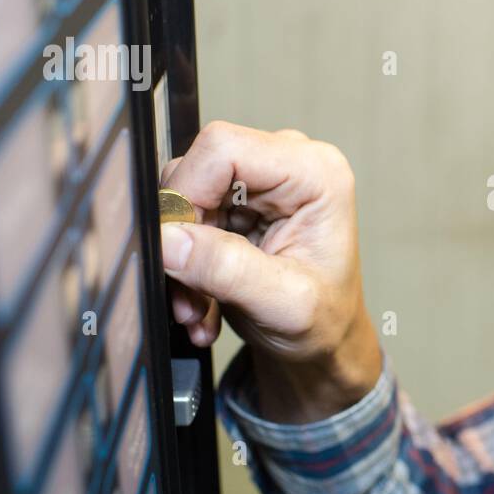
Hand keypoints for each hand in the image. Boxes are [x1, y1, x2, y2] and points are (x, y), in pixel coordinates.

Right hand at [159, 121, 380, 420]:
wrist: (325, 346)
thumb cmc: (325, 322)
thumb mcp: (281, 304)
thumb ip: (226, 269)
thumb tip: (168, 239)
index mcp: (316, 174)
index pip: (224, 148)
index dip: (188, 193)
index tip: (179, 249)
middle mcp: (290, 165)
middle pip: (199, 169)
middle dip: (183, 236)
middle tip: (188, 294)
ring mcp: (264, 182)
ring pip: (186, 196)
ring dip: (181, 258)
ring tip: (196, 307)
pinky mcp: (241, 203)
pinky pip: (188, 217)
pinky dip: (186, 263)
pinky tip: (201, 302)